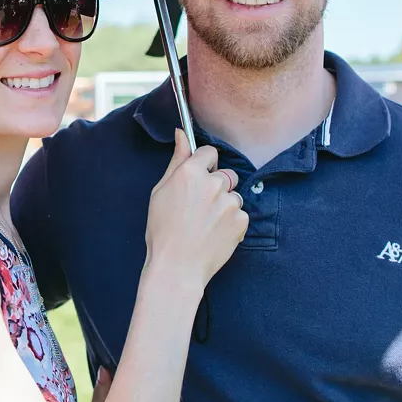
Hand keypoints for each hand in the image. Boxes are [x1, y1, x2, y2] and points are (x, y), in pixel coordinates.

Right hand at [144, 130, 247, 290]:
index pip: (209, 152)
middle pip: (225, 174)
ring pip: (234, 195)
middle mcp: (213, 183)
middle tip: (199, 207)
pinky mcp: (241, 220)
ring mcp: (229, 202)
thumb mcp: (160, 191)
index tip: (198, 178)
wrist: (177, 267)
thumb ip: (176, 160)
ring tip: (206, 224)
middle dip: (216, 186)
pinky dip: (232, 223)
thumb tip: (181, 133)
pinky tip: (215, 233)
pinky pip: (241, 214)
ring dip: (225, 205)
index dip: (204, 165)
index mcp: (191, 172)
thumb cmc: (162, 230)